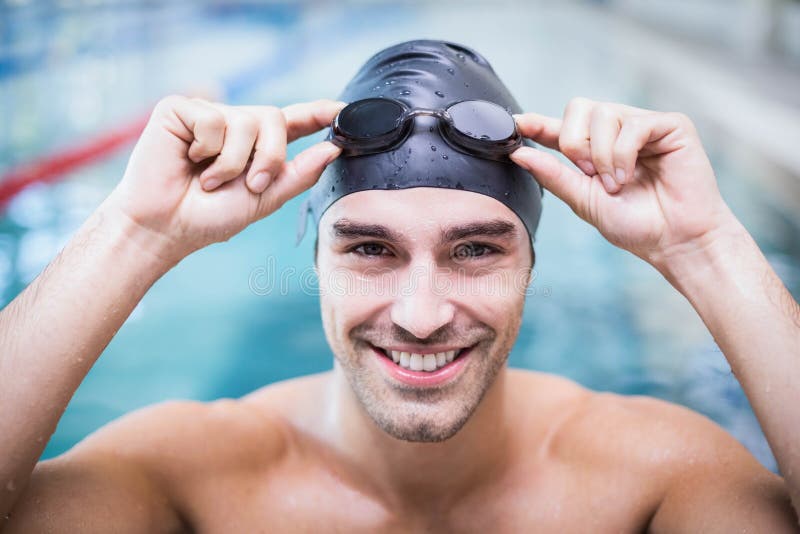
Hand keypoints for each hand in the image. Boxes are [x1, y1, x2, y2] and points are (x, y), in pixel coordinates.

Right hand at [105, 96, 344, 264]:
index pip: (293, 121)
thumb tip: (332, 150)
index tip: (343, 110)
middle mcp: (234, 124)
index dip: (318, 113)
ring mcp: (207, 114)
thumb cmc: (209, 217)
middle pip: (274, 118)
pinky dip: (207, 149)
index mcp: (256, 145)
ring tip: (210, 180)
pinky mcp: (180, 109)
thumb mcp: (264, 199)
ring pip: (246, 119)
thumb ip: (298, 174)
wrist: (165, 227)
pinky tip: (188, 160)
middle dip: (269, 156)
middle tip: (250, 185)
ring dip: (234, 161)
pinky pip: (213, 119)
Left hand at [510, 98, 737, 268]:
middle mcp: (618, 132)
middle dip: (574, 141)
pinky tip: (630, 176)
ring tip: (616, 183)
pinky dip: (624, 153)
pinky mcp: (671, 125)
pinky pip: (633, 123)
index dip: (538, 123)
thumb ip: (553, 175)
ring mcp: (644, 126)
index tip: (516, 124)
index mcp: (595, 150)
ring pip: (604, 113)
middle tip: (587, 173)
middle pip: (579, 107)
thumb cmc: (635, 225)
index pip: (562, 127)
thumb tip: (519, 154)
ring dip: (602, 155)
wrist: (674, 241)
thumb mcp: (584, 200)